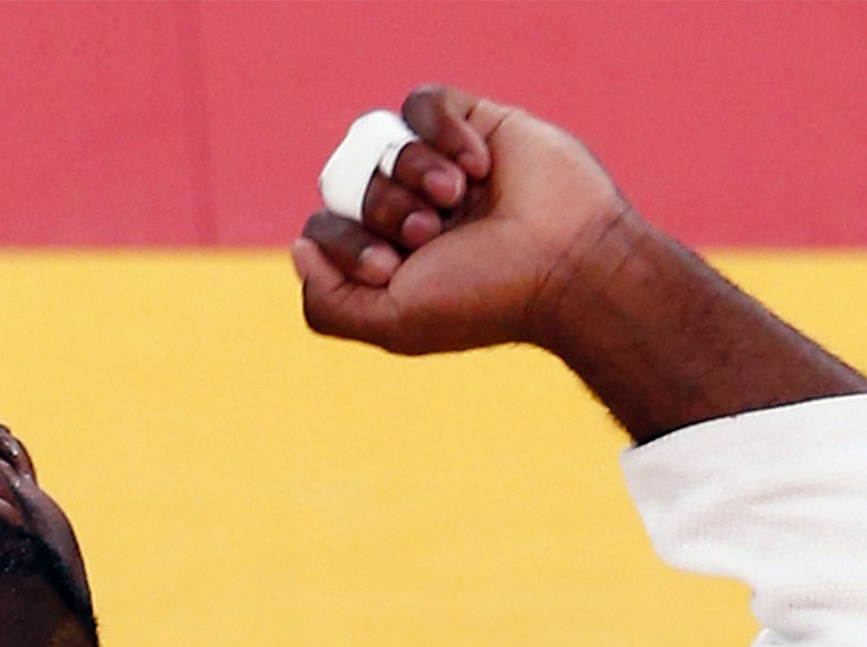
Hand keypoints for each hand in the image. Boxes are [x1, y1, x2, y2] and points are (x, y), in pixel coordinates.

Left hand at [293, 86, 632, 355]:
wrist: (568, 265)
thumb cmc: (484, 299)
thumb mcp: (392, 323)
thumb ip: (327, 303)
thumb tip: (298, 246)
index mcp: (383, 255)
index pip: (322, 227)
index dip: (344, 241)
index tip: (391, 267)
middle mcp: (405, 209)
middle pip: (344, 180)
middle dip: (381, 207)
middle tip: (429, 232)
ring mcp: (438, 166)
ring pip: (377, 138)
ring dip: (412, 170)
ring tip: (458, 197)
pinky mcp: (474, 125)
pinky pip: (421, 103)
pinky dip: (442, 132)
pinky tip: (479, 165)